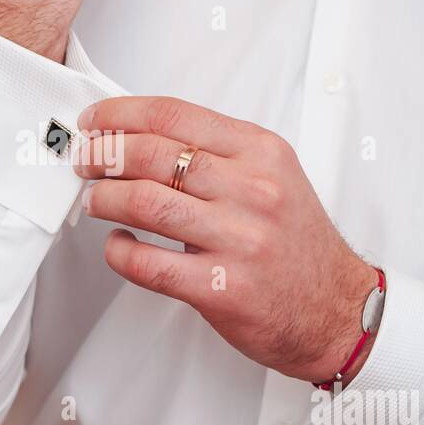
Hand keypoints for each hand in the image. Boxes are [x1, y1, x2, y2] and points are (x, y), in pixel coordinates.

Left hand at [75, 96, 377, 383]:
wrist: (338, 310)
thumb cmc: (298, 245)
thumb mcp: (274, 176)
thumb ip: (218, 153)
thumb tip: (143, 136)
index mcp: (261, 154)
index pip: (175, 116)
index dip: (121, 114)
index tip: (95, 120)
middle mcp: (252, 191)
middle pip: (152, 154)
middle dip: (103, 154)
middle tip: (86, 162)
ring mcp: (239, 240)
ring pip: (145, 202)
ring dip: (104, 198)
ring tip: (95, 200)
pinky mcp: (223, 288)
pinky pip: (149, 264)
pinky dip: (119, 251)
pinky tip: (118, 244)